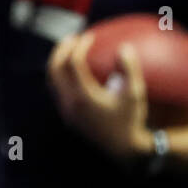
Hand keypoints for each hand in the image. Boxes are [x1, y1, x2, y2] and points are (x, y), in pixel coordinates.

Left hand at [47, 33, 150, 160]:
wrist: (124, 150)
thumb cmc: (132, 120)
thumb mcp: (135, 95)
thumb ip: (130, 70)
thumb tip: (124, 47)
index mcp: (83, 97)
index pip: (72, 63)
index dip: (79, 46)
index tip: (89, 36)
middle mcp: (69, 103)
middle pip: (54, 68)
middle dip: (61, 49)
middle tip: (73, 37)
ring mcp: (65, 110)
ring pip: (52, 79)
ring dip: (58, 61)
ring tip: (70, 49)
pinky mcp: (66, 115)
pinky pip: (56, 89)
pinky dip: (60, 74)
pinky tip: (73, 68)